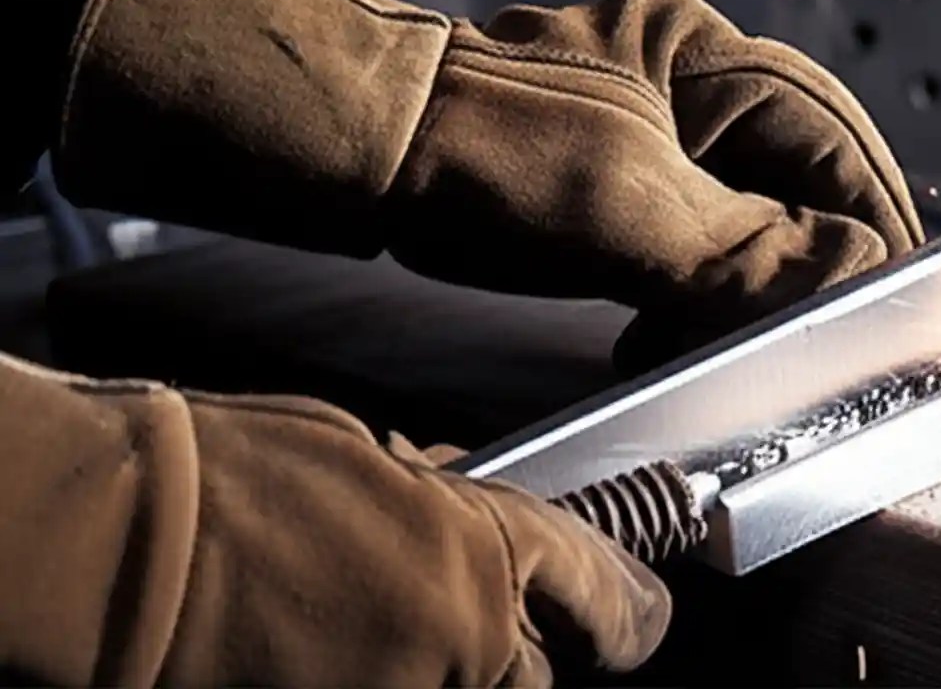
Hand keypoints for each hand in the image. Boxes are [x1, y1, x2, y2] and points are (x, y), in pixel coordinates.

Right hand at [1, 345, 670, 686]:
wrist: (122, 552)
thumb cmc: (231, 480)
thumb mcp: (371, 458)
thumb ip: (449, 498)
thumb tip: (477, 504)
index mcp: (482, 555)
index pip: (611, 601)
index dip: (628, 605)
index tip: (635, 607)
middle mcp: (462, 647)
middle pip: (545, 678)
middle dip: (522, 646)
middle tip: (466, 608)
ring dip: (448, 669)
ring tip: (372, 620)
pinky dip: (396, 683)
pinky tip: (341, 646)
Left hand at [383, 0, 924, 372]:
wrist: (371, 160)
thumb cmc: (478, 153)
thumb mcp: (629, 212)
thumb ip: (750, 255)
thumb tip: (857, 281)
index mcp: (705, 57)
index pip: (834, 141)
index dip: (873, 222)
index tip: (896, 295)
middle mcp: (687, 84)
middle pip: (793, 184)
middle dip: (797, 268)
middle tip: (801, 337)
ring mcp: (651, 129)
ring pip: (739, 220)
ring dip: (733, 291)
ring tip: (703, 344)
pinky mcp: (615, 177)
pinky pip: (686, 240)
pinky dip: (684, 293)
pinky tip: (654, 332)